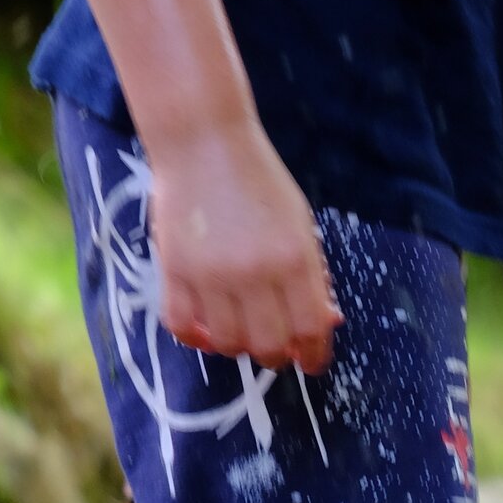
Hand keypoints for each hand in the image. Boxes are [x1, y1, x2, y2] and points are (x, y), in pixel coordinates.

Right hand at [147, 117, 341, 371]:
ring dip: (237, 347)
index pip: (310, 329)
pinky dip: (193, 338)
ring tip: (240, 333)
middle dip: (276, 357)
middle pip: (268, 345)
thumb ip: (313, 278)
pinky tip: (204, 332)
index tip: (311, 363)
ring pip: (227, 342)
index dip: (314, 355)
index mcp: (294, 259)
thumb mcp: (300, 227)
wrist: (203, 140)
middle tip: (275, 349)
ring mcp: (211, 272)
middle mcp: (254, 271)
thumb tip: (327, 324)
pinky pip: (180, 324)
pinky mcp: (174, 267)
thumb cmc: (259, 183)